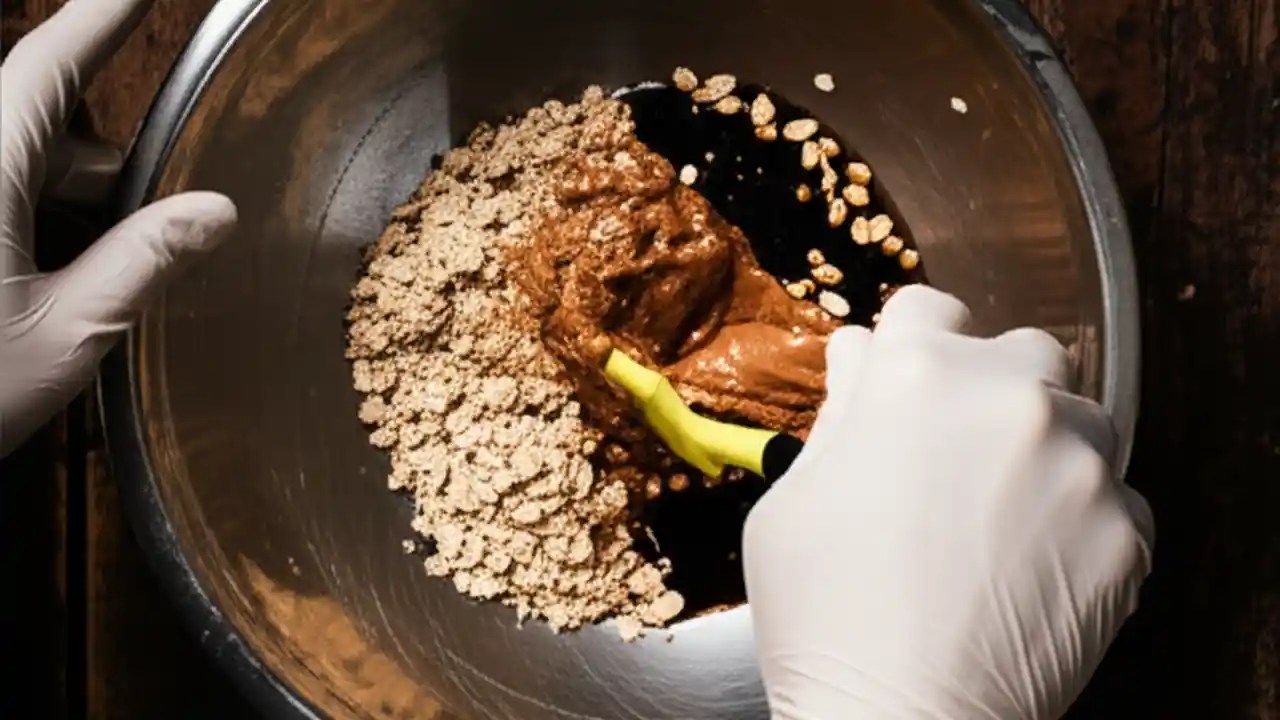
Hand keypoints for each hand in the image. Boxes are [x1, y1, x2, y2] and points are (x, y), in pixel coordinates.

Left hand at [1, 0, 235, 456]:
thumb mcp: (67, 333)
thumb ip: (141, 262)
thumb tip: (216, 211)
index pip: (47, 64)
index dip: (101, 17)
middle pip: (41, 119)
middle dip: (102, 154)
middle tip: (158, 202)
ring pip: (20, 163)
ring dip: (70, 197)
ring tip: (100, 265)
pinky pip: (4, 199)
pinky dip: (39, 222)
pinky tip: (60, 279)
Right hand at [744, 285, 1153, 718]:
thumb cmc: (825, 617)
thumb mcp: (793, 499)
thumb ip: (840, 411)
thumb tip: (862, 354)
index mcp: (914, 376)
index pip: (928, 309)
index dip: (911, 346)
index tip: (910, 383)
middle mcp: (1008, 398)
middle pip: (1020, 351)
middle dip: (989, 390)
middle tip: (956, 458)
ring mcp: (1078, 462)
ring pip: (1080, 418)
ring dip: (1045, 449)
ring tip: (999, 519)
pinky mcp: (1125, 529)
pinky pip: (1116, 499)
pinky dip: (1082, 521)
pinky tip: (1033, 566)